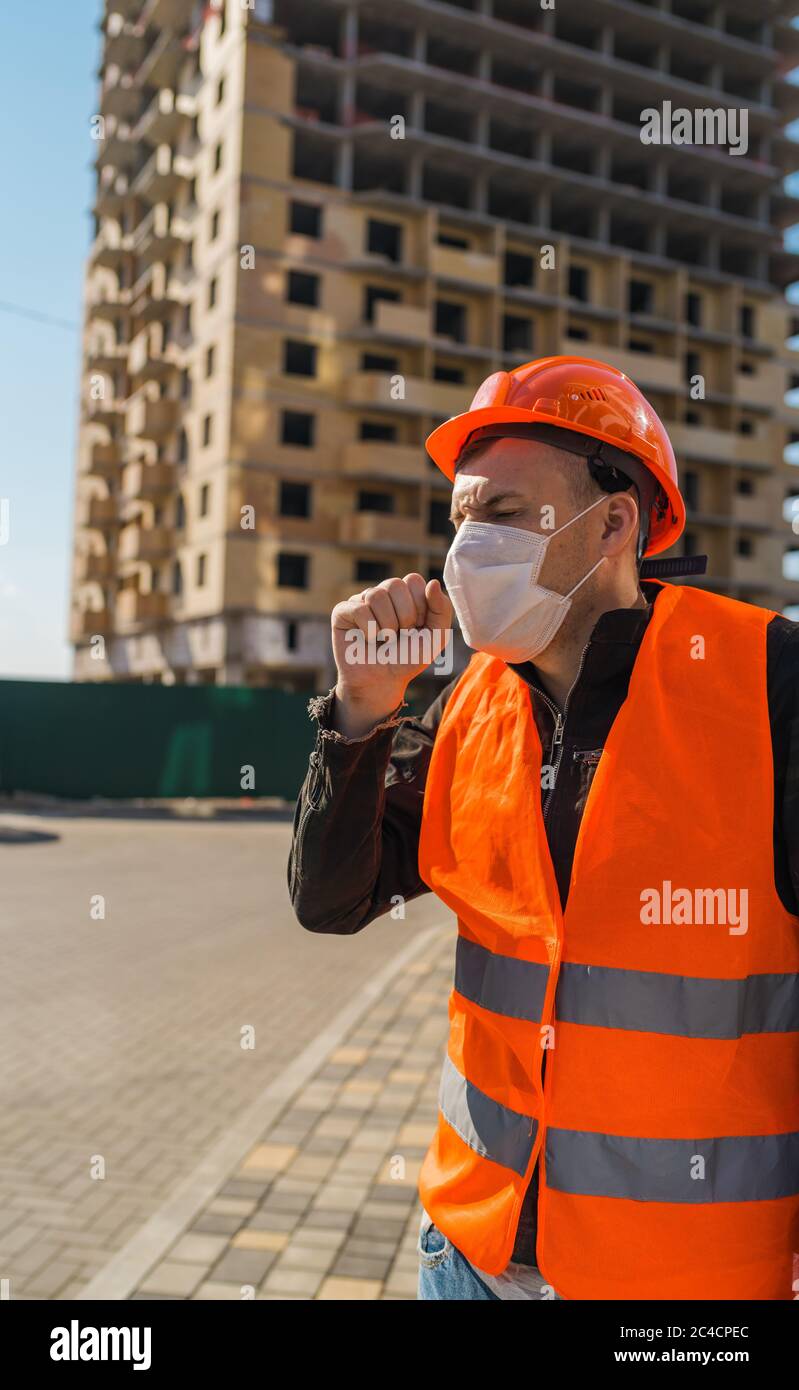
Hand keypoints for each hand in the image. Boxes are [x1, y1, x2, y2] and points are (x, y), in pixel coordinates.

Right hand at [331, 573, 452, 728]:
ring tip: (385, 639)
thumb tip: (433, 582)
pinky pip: (358, 609)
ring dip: (386, 626)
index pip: (413, 580)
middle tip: (400, 635)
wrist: (382, 682)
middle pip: (394, 584)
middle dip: (403, 616)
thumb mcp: (435, 637)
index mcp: (405, 594)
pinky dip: (369, 630)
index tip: (416, 627)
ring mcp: (361, 601)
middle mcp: (382, 593)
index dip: (419, 606)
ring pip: (375, 595)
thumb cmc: (408, 658)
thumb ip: (442, 609)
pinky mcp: (342, 612)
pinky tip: (369, 640)